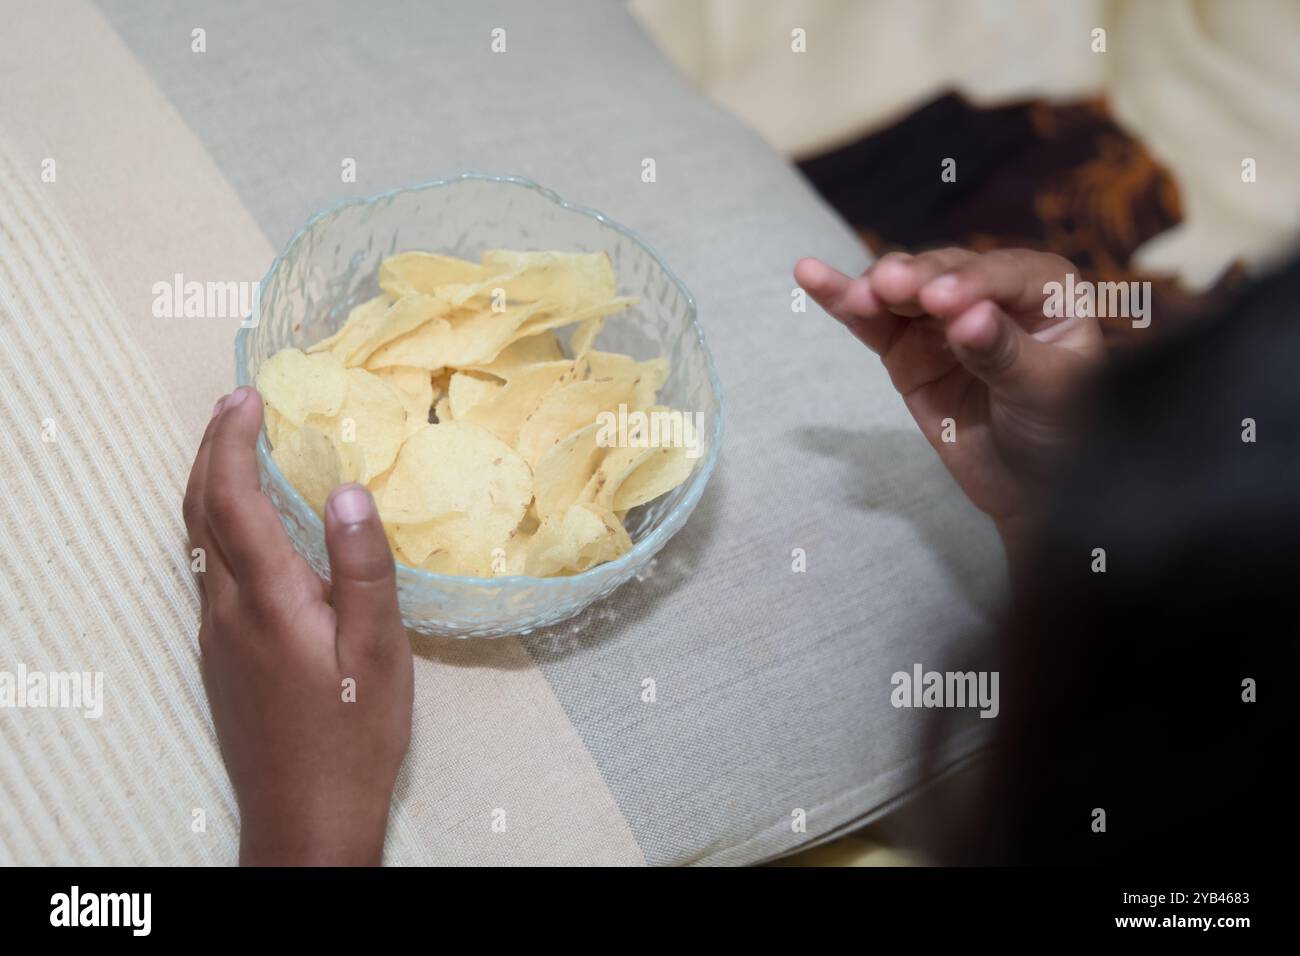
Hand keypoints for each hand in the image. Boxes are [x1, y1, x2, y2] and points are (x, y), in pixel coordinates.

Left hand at [183, 386, 412, 865]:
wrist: (303, 821)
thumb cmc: (353, 738)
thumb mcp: (379, 653)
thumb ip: (362, 569)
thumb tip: (348, 490)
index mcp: (266, 600)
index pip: (230, 499)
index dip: (232, 441)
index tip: (248, 396)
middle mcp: (226, 610)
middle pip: (197, 512)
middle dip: (210, 450)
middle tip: (237, 405)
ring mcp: (216, 635)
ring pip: (196, 541)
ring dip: (210, 484)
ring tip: (240, 448)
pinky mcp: (221, 656)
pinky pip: (209, 569)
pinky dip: (219, 523)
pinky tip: (252, 525)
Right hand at [795, 249, 1103, 556]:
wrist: (1030, 486)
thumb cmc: (1060, 430)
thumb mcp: (1047, 391)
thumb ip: (1004, 353)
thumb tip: (968, 319)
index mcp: (1042, 289)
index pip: (1002, 275)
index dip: (970, 283)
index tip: (939, 302)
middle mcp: (988, 292)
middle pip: (945, 273)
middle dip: (916, 279)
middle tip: (892, 289)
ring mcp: (940, 320)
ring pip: (903, 291)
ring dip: (878, 287)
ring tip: (861, 296)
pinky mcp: (904, 349)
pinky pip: (872, 322)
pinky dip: (842, 300)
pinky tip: (810, 275)